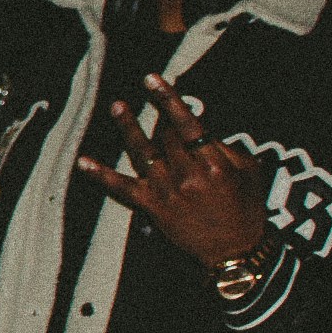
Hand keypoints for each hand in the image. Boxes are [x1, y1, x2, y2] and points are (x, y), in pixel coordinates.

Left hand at [76, 72, 268, 270]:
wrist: (235, 252)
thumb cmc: (246, 208)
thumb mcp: (248, 173)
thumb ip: (226, 148)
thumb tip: (199, 127)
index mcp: (215, 165)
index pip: (188, 125)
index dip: (168, 100)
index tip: (152, 80)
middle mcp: (189, 176)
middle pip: (166, 137)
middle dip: (160, 120)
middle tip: (150, 103)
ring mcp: (168, 192)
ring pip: (143, 152)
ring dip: (128, 128)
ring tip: (118, 106)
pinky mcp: (152, 207)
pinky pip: (121, 188)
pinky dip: (101, 175)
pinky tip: (83, 162)